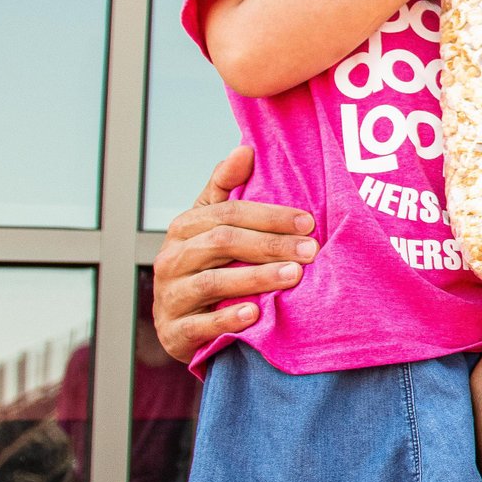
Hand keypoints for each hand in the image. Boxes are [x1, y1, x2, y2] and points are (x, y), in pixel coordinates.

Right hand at [151, 147, 317, 363]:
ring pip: (212, 282)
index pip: (229, 214)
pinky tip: (255, 314)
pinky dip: (228, 318)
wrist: (182, 322)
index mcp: (184, 228)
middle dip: (270, 245)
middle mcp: (172, 259)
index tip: (307, 222)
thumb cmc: (206, 265)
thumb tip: (245, 150)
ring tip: (293, 276)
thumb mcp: (211, 225)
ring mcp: (170, 296)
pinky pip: (199, 324)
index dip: (270, 216)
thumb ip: (225, 189)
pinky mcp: (174, 331)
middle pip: (223, 243)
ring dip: (256, 277)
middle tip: (311, 250)